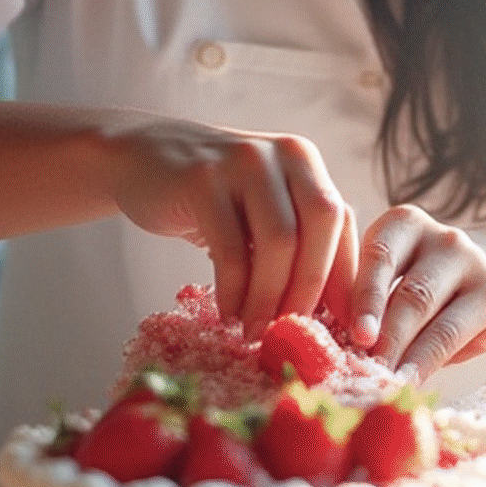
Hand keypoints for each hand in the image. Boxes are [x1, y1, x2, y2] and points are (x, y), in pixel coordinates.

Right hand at [98, 114, 357, 336]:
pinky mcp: (202, 180)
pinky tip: (227, 313)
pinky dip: (233, 290)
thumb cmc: (212, 199)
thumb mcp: (262, 208)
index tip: (342, 327)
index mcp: (305, 161)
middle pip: (318, 228)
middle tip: (291, 333)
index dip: (345, 277)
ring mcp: (244, 162)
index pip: (341, 222)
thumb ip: (299, 240)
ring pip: (279, 240)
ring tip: (254, 331)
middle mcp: (284, 154)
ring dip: (269, 297)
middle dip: (309, 288)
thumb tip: (339, 312)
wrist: (140, 158)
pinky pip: (231, 248)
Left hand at [349, 204, 485, 380]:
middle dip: (384, 336)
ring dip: (402, 352)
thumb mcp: (393, 283)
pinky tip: (411, 381)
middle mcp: (443, 237)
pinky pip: (453, 333)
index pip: (381, 255)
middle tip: (363, 370)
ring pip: (431, 313)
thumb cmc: (423, 290)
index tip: (356, 336)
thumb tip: (333, 347)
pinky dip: (427, 361)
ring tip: (383, 382)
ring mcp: (475, 263)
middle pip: (409, 291)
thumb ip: (367, 301)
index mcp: (404, 224)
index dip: (366, 298)